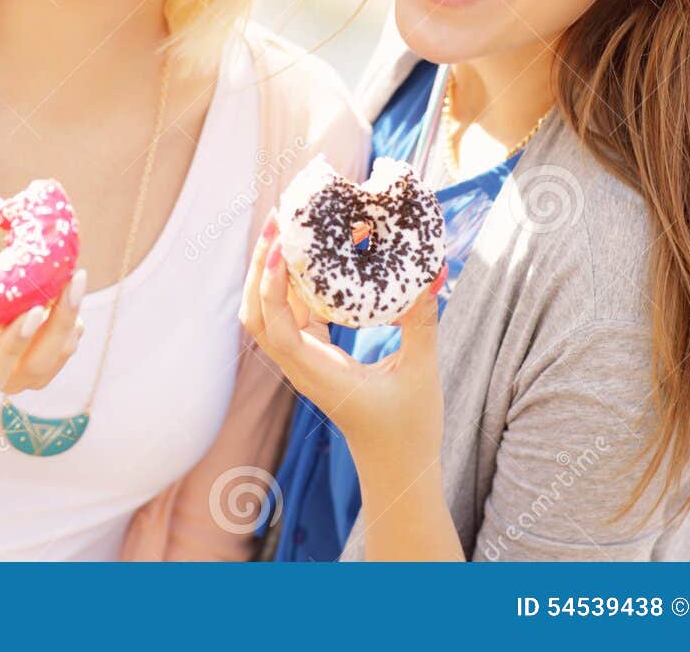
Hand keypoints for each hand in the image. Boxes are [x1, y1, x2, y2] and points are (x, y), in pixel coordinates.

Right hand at [0, 267, 87, 396]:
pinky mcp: (38, 361)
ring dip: (69, 319)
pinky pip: (64, 347)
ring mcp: (19, 374)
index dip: (13, 346)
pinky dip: (71, 320)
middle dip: (58, 325)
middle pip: (37, 366)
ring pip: (56, 357)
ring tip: (74, 278)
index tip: (33, 311)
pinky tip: (70, 286)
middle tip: (71, 281)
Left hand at [240, 211, 445, 473]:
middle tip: (278, 222)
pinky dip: (294, 287)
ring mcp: (304, 363)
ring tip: (289, 231)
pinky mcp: (315, 358)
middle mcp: (301, 367)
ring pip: (270, 314)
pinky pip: (292, 316)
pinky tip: (316, 260)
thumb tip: (432, 271)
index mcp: (318, 375)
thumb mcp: (422, 373)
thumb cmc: (409, 429)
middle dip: (259, 269)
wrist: (397, 468)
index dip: (271, 287)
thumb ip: (422, 322)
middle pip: (258, 315)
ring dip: (272, 274)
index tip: (280, 250)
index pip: (277, 328)